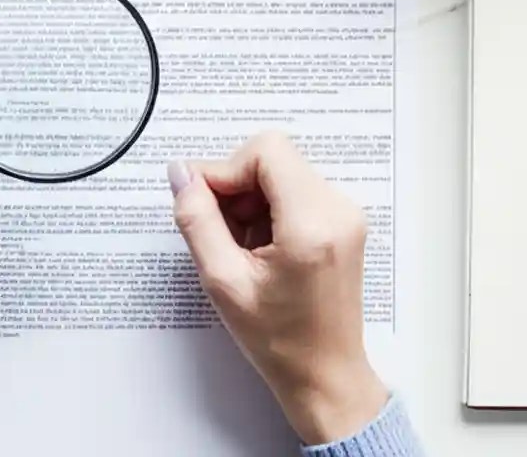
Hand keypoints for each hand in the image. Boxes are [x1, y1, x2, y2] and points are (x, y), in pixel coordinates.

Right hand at [167, 132, 387, 444]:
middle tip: (220, 234)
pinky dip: (270, 210)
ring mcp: (346, 214)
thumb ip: (197, 219)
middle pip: (274, 159)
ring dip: (252, 202)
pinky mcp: (344, 222)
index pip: (266, 151)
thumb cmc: (279, 341)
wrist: (324, 375)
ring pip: (283, 173)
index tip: (203, 201)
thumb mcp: (223, 281)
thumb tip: (180, 174)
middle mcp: (338, 210)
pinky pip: (297, 191)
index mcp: (313, 223)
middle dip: (237, 189)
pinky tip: (260, 250)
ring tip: (242, 250)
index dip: (225, 170)